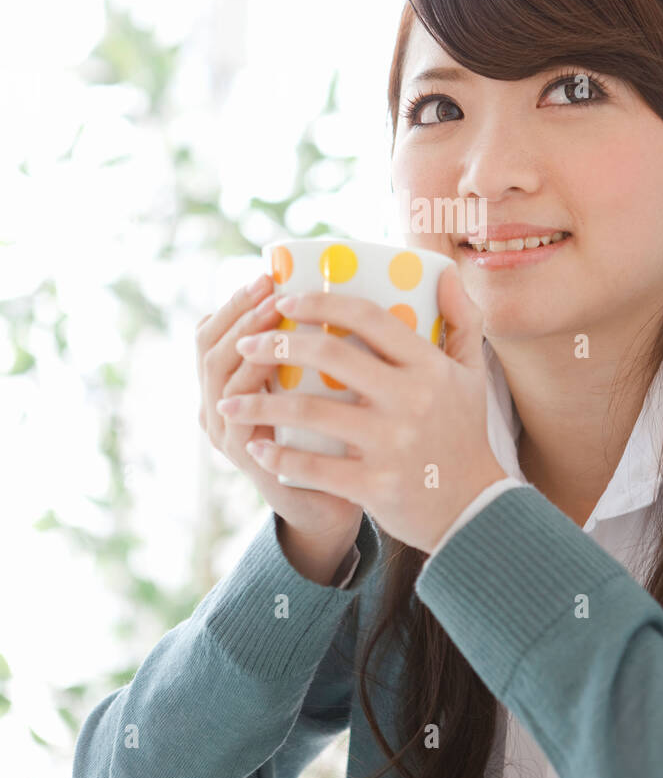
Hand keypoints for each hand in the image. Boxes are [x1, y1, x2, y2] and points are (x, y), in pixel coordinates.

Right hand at [195, 274, 362, 548]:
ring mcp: (226, 432)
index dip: (235, 300)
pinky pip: (238, 414)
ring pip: (216, 373)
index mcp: (232, 383)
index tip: (268, 275)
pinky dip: (253, 384)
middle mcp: (218, 404)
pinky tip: (273, 362)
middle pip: (206, 344)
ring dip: (245, 337)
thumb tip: (341, 291)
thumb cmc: (334, 438)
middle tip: (272, 288)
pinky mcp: (245, 456)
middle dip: (239, 310)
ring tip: (276, 314)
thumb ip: (315, 349)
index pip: (213, 329)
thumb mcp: (320, 385)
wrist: (336, 502)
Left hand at [216, 265, 506, 553]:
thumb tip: (445, 272)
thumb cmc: (464, 433)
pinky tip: (256, 446)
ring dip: (261, 403)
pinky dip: (279, 455)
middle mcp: (412, 399)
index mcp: (429, 366)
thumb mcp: (472, 373)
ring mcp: (392, 443)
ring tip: (228, 400)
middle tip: (245, 344)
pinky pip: (314, 466)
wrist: (474, 510)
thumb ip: (462, 320)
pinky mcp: (376, 484)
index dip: (322, 304)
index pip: (369, 318)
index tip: (284, 301)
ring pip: (310, 411)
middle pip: (332, 356)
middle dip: (277, 345)